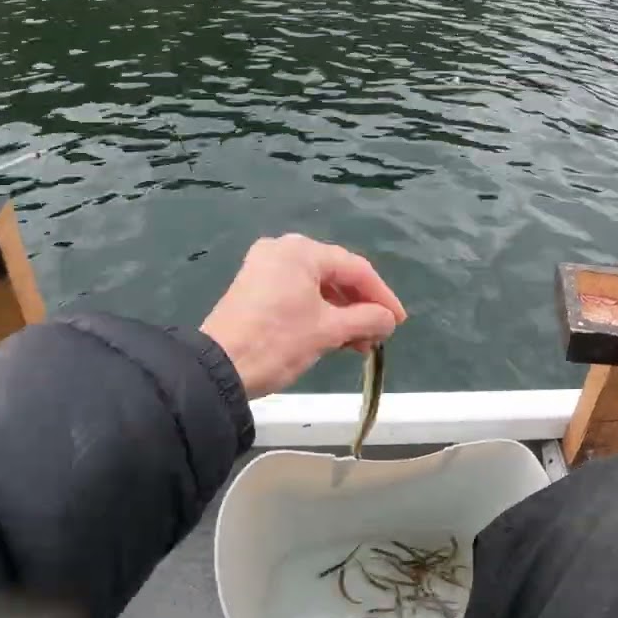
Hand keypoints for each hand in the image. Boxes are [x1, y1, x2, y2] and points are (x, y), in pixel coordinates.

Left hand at [201, 234, 406, 398]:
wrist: (219, 368)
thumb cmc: (278, 342)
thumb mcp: (329, 331)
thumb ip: (366, 319)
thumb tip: (388, 319)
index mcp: (301, 250)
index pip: (356, 269)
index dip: (382, 296)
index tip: (398, 322)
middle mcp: (282, 249)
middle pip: (335, 275)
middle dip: (361, 306)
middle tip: (380, 334)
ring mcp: (264, 267)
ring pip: (317, 286)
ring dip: (342, 314)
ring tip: (360, 343)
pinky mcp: (254, 287)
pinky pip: (298, 293)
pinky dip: (319, 313)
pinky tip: (336, 336)